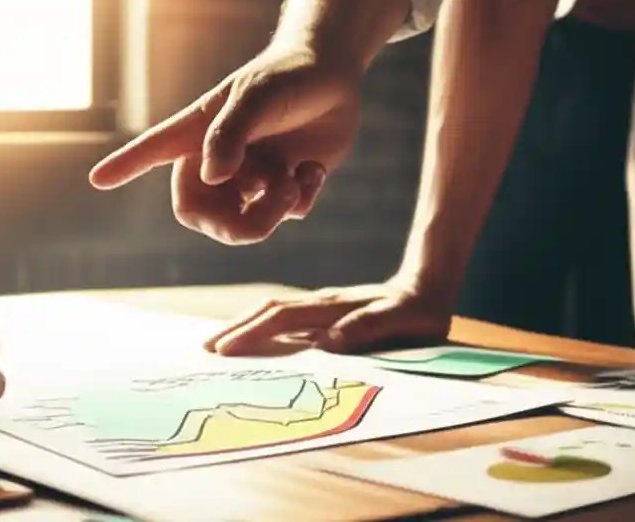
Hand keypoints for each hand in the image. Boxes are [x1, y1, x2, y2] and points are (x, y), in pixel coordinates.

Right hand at [91, 44, 362, 243]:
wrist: (336, 74)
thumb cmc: (288, 75)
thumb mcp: (258, 97)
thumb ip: (232, 134)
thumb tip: (210, 177)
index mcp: (201, 132)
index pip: (154, 150)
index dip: (126, 166)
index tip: (97, 180)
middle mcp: (221, 159)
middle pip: (203, 214)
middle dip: (235, 226)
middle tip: (266, 209)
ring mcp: (253, 175)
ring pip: (247, 224)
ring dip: (273, 210)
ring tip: (293, 178)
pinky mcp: (285, 184)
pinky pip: (286, 215)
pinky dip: (300, 199)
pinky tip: (312, 169)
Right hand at [204, 284, 454, 355]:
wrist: (429, 286)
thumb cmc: (418, 311)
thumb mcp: (401, 321)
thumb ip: (367, 328)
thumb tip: (328, 341)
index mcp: (333, 308)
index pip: (282, 319)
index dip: (252, 333)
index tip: (225, 349)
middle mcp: (321, 303)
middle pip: (268, 311)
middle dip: (236, 327)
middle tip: (205, 347)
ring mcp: (321, 305)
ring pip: (273, 311)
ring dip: (244, 323)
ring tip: (218, 340)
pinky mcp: (325, 311)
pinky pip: (285, 316)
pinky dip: (261, 323)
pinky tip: (254, 333)